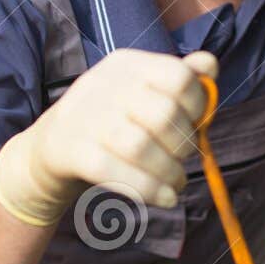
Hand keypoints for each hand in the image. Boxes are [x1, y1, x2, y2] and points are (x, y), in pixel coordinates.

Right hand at [0, 49, 215, 225]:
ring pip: (141, 147)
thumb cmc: (113, 119)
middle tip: (185, 159)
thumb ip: (179, 79)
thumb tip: (210, 66)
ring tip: (178, 183)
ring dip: (170, 172)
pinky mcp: (73, 151)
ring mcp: (85, 117)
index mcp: (128, 64)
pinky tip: (166, 198)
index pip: (178, 76)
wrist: (53, 146)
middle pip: (163, 114)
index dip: (198, 105)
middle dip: (184, 144)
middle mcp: (104, 84)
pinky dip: (149, 190)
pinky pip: (118, 173)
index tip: (197, 124)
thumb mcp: (142, 91)